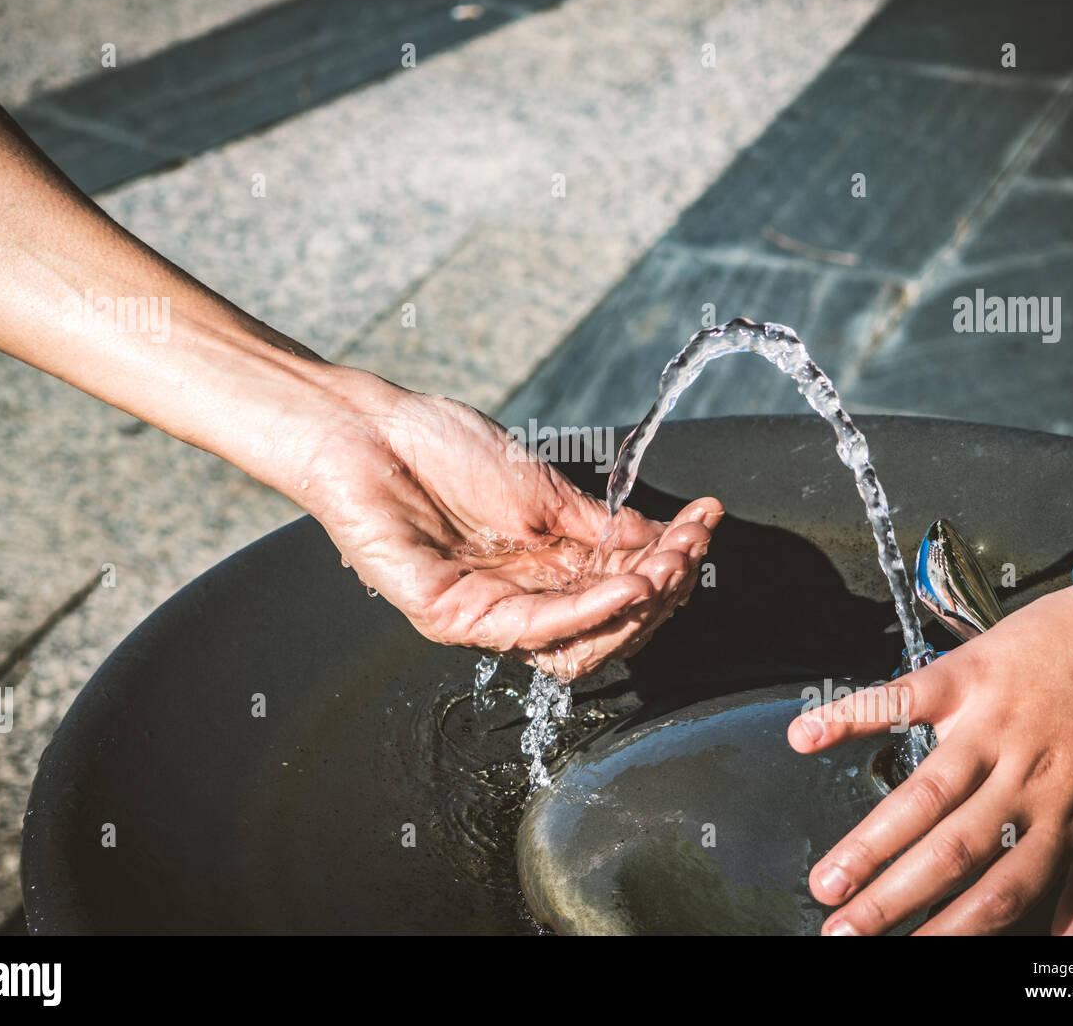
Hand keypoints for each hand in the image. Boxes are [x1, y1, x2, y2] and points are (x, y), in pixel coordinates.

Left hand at [289, 376, 722, 679]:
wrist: (367, 431)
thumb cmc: (440, 449)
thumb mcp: (539, 487)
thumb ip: (597, 525)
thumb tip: (664, 542)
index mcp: (541, 572)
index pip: (619, 590)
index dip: (668, 565)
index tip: (705, 524)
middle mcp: (520, 602)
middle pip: (610, 626)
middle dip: (663, 589)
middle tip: (692, 548)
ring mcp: (485, 615)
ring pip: (580, 641)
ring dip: (635, 606)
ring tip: (669, 568)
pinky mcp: (452, 618)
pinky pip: (533, 630)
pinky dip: (590, 610)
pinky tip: (630, 583)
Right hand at [787, 583, 1072, 934]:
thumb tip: (1067, 944)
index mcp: (1062, 819)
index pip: (999, 893)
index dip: (950, 931)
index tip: (905, 955)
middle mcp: (1020, 779)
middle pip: (949, 852)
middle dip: (891, 900)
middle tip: (842, 931)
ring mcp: (986, 725)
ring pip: (921, 793)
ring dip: (870, 841)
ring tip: (827, 879)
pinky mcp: (963, 675)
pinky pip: (900, 697)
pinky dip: (851, 714)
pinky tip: (806, 737)